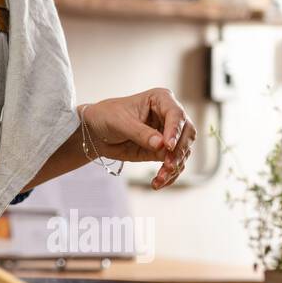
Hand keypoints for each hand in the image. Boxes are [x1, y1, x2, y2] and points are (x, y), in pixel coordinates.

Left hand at [80, 88, 196, 189]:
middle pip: (186, 134)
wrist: (95, 133)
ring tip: (160, 178)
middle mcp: (169, 116)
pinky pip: (173, 164)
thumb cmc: (106, 117)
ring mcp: (168, 134)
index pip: (176, 114)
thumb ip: (141, 133)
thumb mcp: (120, 122)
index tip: (168, 146)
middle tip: (169, 165)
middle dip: (178, 151)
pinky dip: (169, 175)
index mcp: (161, 99)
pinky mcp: (164, 151)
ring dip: (174, 166)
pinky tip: (158, 183)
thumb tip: (162, 145)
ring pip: (182, 151)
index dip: (175, 130)